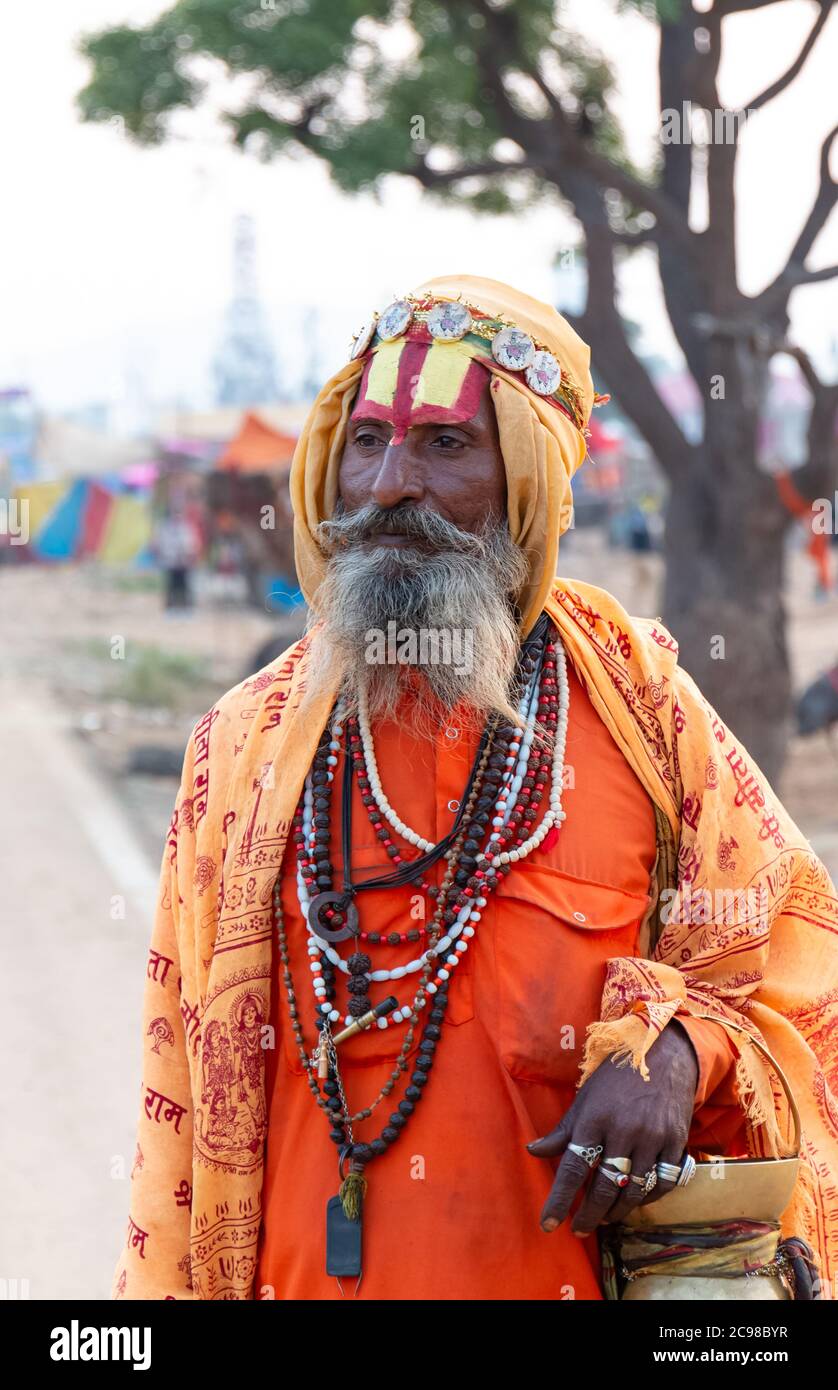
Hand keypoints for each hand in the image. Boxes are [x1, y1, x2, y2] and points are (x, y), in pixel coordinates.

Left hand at [527, 1021, 698, 1235]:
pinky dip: (648, 1198)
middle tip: (580, 1228)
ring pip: (633, 1191)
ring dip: (617, 1211)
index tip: (548, 1225)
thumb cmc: (615, 1079)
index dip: (559, 1200)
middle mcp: (623, 1131)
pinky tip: (636, 1200)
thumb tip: (532, 1151)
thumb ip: (562, 1131)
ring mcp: (652, 1138)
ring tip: (605, 1216)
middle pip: (603, 1187)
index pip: (572, 1169)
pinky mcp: (676, 1143)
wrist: (663, 1055)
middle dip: (589, 1215)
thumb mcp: (584, 1099)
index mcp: (594, 1119)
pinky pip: (663, 1183)